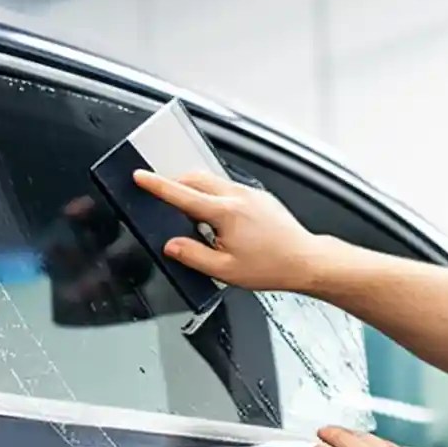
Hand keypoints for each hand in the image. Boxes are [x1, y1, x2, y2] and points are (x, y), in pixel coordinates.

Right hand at [133, 170, 323, 292]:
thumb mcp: (225, 270)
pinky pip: (227, 187)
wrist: (305, 261)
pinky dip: (214, 195)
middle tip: (162, 197)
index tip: (141, 176)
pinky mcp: (259, 197)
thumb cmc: (272, 266)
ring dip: (195, 190)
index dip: (157, 185)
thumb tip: (172, 246)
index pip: (182, 194)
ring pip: (212, 181)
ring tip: (192, 215)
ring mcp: (250, 194)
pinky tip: (217, 218)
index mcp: (226, 213)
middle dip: (175, 184)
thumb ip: (193, 256)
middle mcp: (238, 196)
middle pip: (195, 178)